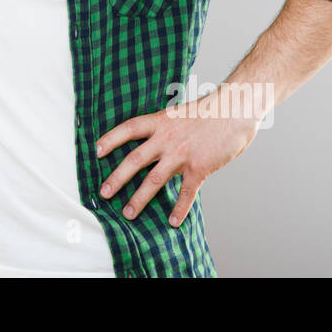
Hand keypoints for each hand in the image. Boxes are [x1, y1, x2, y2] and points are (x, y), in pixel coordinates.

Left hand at [95, 83, 262, 226]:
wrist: (235, 110)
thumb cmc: (209, 112)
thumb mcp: (180, 114)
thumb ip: (166, 128)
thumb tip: (152, 140)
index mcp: (161, 122)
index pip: (129, 128)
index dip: (111, 139)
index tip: (96, 151)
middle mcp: (167, 138)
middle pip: (135, 159)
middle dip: (117, 178)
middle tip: (103, 192)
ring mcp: (182, 154)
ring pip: (155, 180)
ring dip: (140, 198)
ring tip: (128, 213)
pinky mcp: (200, 167)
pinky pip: (186, 192)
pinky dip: (180, 208)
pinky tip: (173, 221)